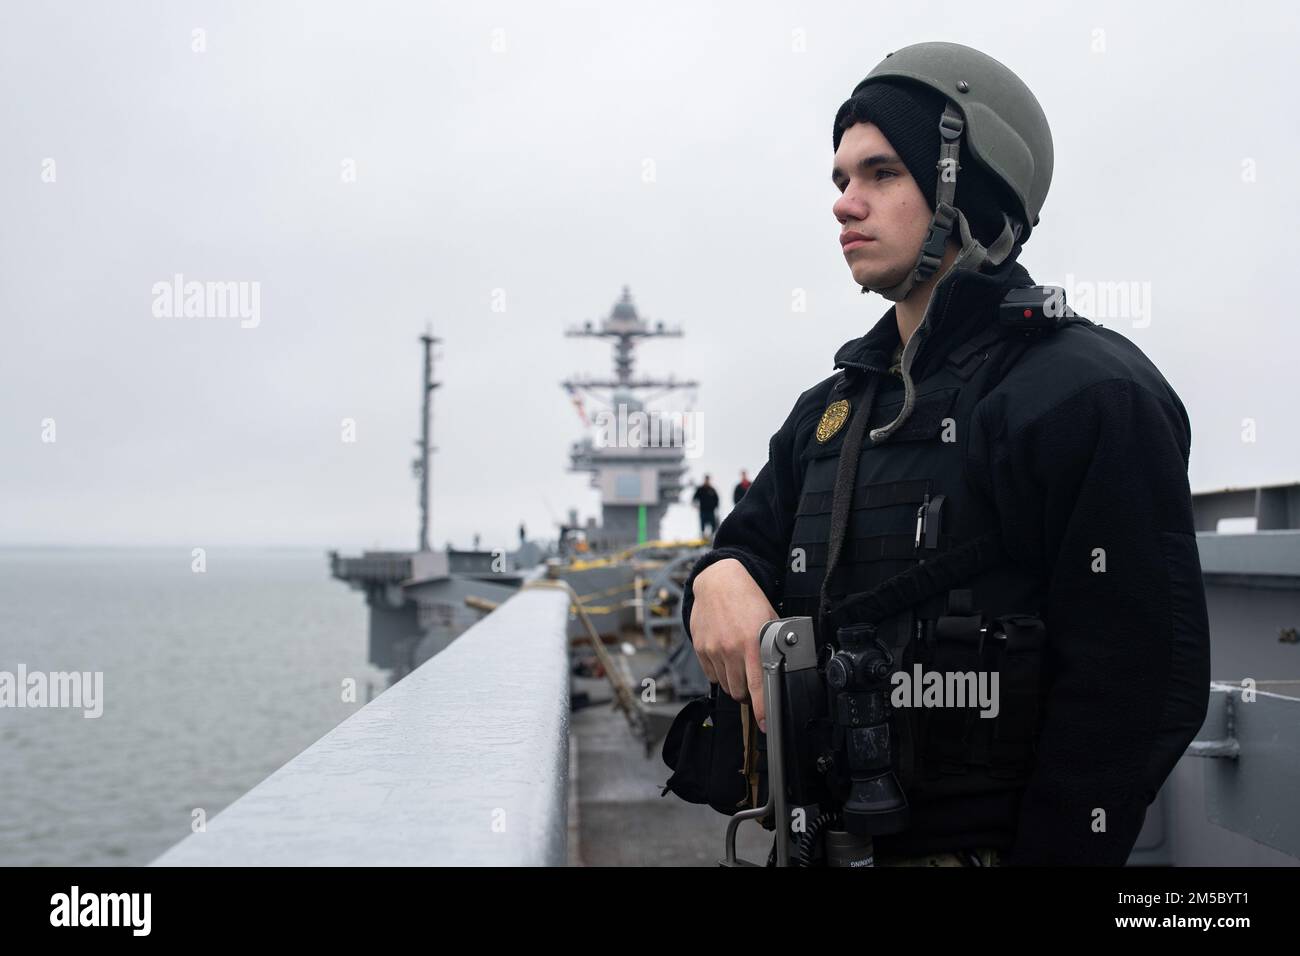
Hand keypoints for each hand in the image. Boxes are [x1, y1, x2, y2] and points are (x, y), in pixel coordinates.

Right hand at [689, 559, 777, 731]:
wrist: (718, 581)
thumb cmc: (747, 599)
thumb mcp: (770, 619)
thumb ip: (773, 645)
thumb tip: (782, 668)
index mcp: (752, 642)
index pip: (757, 686)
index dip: (762, 709)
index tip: (765, 723)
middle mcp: (730, 648)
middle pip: (738, 691)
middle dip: (747, 693)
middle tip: (753, 683)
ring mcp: (712, 649)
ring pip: (725, 685)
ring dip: (734, 683)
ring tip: (740, 666)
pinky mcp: (700, 648)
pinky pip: (711, 674)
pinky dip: (719, 672)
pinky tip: (726, 658)